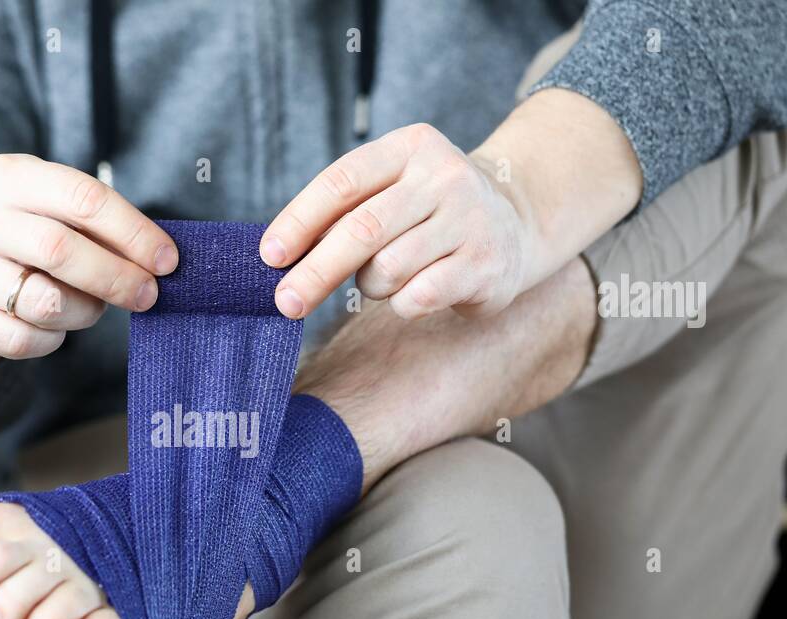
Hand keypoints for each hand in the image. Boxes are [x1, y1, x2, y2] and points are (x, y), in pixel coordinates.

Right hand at [0, 154, 177, 376]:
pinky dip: (52, 339)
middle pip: (61, 250)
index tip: (168, 261)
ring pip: (45, 302)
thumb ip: (99, 226)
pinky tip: (54, 326)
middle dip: (117, 277)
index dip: (133, 232)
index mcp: (9, 177)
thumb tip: (159, 261)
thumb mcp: (52, 208)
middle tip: (148, 295)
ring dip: (85, 312)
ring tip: (92, 308)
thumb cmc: (25, 234)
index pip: (83, 198)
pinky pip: (24, 339)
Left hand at [260, 123, 536, 320]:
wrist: (517, 224)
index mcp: (410, 147)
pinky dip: (401, 303)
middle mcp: (444, 176)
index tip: (269, 256)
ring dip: (369, 286)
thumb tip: (278, 256)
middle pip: (361, 230)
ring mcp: (469, 219)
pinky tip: (416, 292)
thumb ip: (344, 211)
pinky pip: (417, 297)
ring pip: (387, 268)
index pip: (341, 182)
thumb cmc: (429, 213)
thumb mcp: (393, 190)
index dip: (299, 220)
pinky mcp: (485, 264)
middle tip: (286, 302)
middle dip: (316, 271)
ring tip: (384, 278)